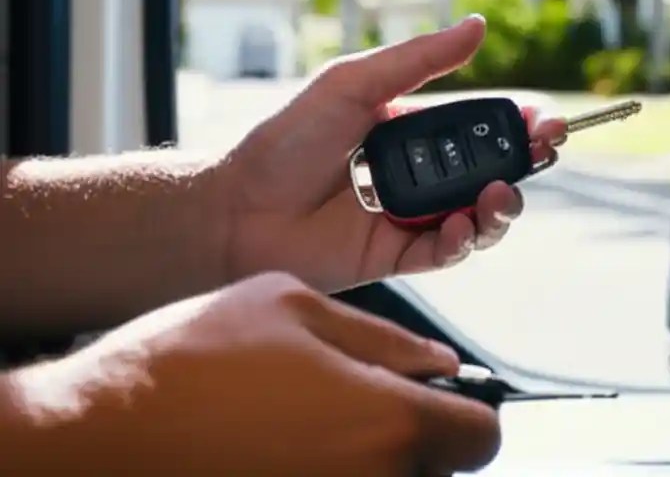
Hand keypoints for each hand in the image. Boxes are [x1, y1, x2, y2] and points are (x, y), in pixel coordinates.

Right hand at [3, 272, 498, 475]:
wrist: (92, 435)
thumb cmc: (186, 365)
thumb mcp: (291, 307)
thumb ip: (381, 339)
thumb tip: (439, 363)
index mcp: (387, 421)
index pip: (480, 438)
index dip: (466, 412)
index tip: (437, 401)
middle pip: (437, 470)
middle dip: (414, 439)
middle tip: (354, 407)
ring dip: (371, 460)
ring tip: (308, 428)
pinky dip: (329, 474)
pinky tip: (282, 452)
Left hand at [217, 16, 566, 291]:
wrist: (236, 208)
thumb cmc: (286, 140)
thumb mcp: (355, 83)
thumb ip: (419, 60)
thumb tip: (477, 25)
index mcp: (412, 132)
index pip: (480, 128)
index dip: (518, 126)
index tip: (545, 122)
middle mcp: (419, 176)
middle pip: (491, 174)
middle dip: (524, 165)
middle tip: (542, 153)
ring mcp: (410, 217)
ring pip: (479, 217)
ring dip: (500, 207)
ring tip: (498, 196)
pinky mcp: (396, 256)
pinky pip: (445, 253)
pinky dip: (462, 242)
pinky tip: (461, 227)